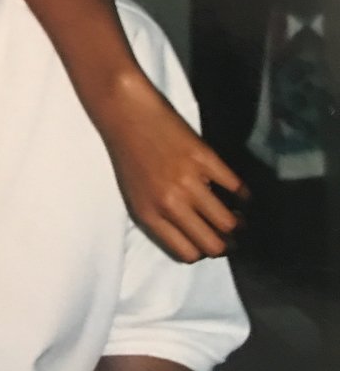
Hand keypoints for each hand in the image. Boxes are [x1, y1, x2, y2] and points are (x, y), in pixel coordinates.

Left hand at [101, 74, 248, 261]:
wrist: (127, 117)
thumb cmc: (129, 158)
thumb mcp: (135, 196)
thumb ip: (159, 219)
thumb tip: (192, 237)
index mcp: (148, 215)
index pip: (186, 253)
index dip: (203, 252)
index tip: (210, 244)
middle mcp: (169, 204)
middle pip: (212, 244)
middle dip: (226, 245)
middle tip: (232, 236)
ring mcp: (189, 182)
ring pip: (229, 222)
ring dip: (240, 223)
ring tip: (241, 216)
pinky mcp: (205, 159)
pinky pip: (237, 188)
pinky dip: (244, 195)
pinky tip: (241, 194)